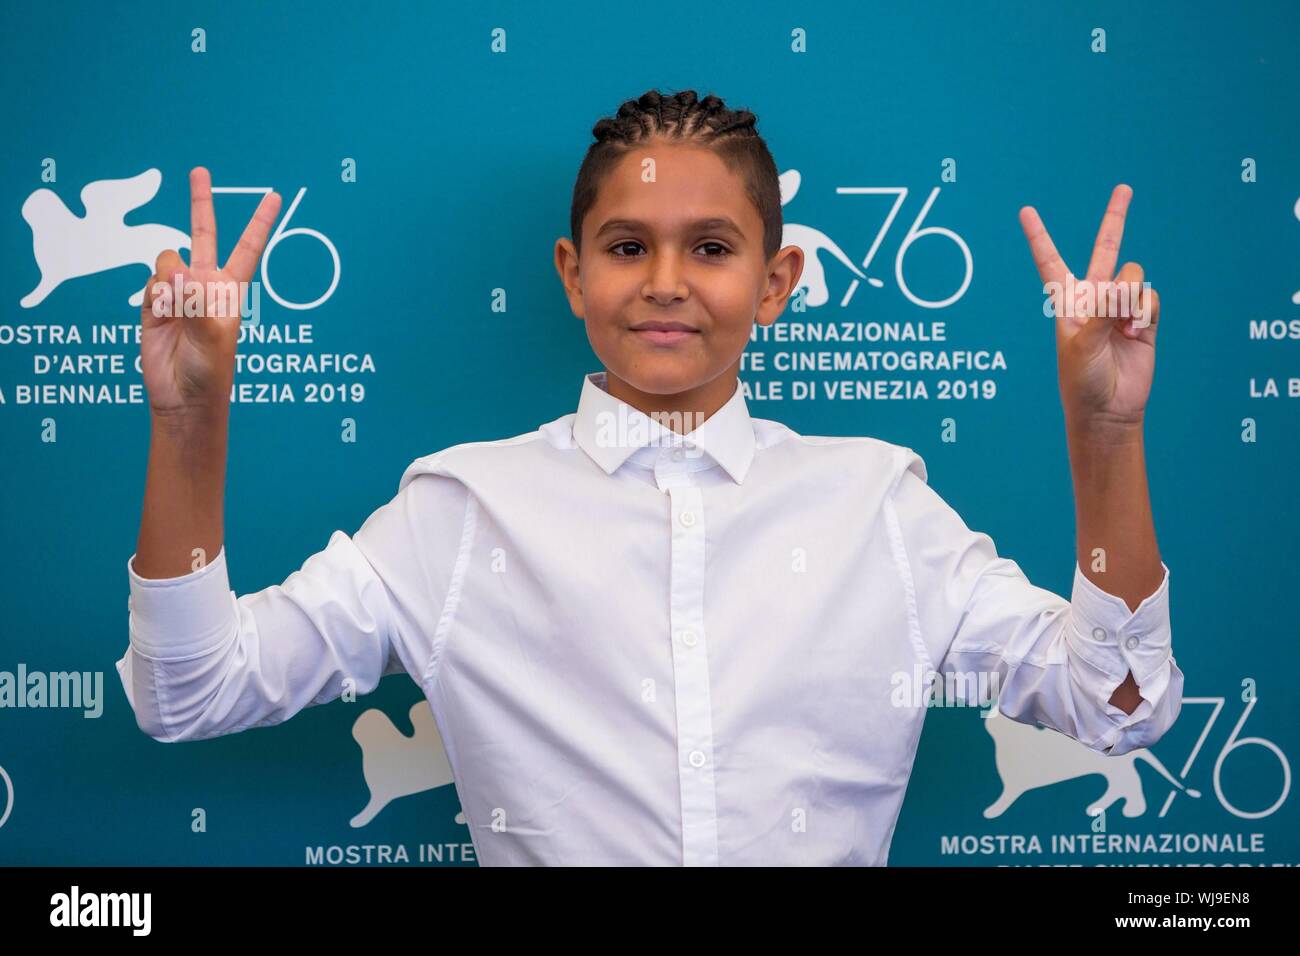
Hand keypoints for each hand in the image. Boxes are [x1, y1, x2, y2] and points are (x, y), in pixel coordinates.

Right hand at [139, 167, 280, 417]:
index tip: (274, 196)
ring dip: (170, 280)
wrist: (182, 397)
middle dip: (200, 202)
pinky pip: (149, 282)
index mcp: (230, 290)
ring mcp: (177, 291)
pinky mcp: (152, 302)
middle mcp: (205, 284)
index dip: (260, 222)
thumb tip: (178, 269)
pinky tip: (160, 316)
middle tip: (198, 171)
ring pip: (166, 259)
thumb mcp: (214, 337)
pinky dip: (154, 295)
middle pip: (202, 234)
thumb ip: (198, 301)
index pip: (248, 248)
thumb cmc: (210, 370)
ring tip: (178, 312)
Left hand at [1019, 184, 1160, 433]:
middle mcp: (1094, 298)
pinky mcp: (1144, 319)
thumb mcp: (1083, 345)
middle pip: (1105, 249)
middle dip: (1116, 218)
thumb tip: (1128, 286)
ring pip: (1134, 277)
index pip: (1050, 262)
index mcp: (1066, 302)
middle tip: (1124, 188)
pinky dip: (1145, 315)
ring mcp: (1120, 307)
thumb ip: (1104, 312)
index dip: (1039, 236)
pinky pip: (1151, 298)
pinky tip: (1136, 335)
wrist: (1108, 409)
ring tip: (1122, 330)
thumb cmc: (1083, 380)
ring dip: (1130, 301)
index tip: (1025, 211)